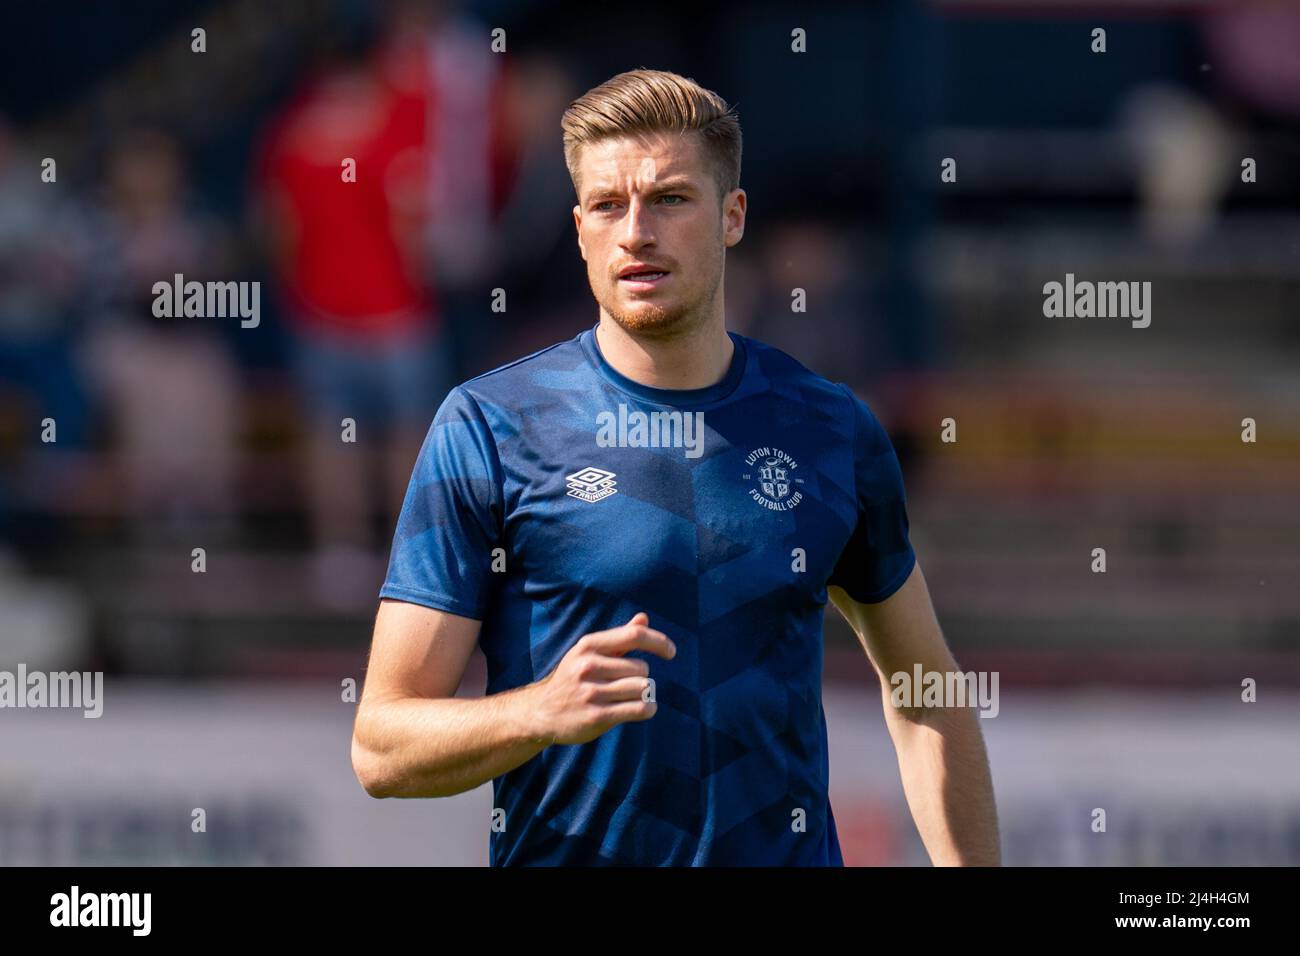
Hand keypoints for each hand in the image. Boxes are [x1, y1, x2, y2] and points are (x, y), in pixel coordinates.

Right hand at [530, 612, 675, 745]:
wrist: (541, 711)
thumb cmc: (573, 678)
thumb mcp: (589, 652)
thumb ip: (619, 637)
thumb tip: (644, 618)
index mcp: (589, 645)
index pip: (633, 635)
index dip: (658, 641)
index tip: (671, 652)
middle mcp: (589, 666)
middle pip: (642, 667)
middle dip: (640, 676)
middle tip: (625, 684)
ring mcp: (591, 692)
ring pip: (642, 688)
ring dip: (644, 694)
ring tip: (632, 698)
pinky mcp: (596, 716)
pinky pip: (639, 709)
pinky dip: (648, 709)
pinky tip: (644, 708)